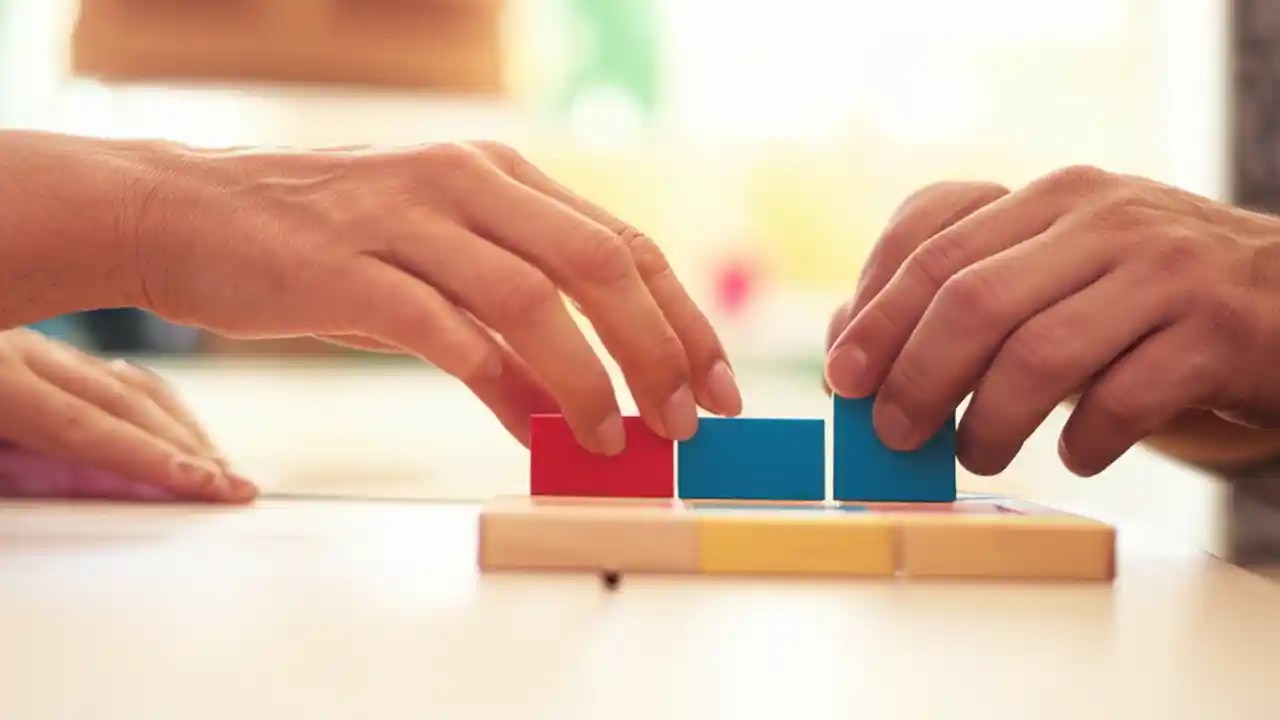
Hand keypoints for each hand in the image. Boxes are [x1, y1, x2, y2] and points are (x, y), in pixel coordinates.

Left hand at [0, 329, 253, 501]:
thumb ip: (13, 473)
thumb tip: (88, 481)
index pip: (86, 428)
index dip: (151, 457)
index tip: (206, 484)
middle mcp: (17, 353)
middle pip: (125, 398)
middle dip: (187, 444)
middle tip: (233, 484)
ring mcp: (24, 345)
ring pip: (126, 380)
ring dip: (177, 422)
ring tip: (214, 460)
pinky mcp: (23, 348)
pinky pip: (103, 370)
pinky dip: (146, 398)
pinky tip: (164, 418)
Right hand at [121, 141, 740, 452]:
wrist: (187, 213)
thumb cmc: (322, 251)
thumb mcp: (429, 279)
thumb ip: (503, 337)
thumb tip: (571, 414)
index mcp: (498, 174)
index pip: (622, 244)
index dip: (682, 318)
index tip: (717, 385)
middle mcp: (465, 180)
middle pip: (598, 262)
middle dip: (658, 348)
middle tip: (685, 420)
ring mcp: (406, 218)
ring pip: (533, 296)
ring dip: (588, 376)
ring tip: (615, 437)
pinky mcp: (347, 268)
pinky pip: (445, 329)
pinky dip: (499, 384)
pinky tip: (527, 428)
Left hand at [825, 168, 1279, 475]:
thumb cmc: (1151, 301)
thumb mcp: (1062, 272)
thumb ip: (972, 296)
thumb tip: (852, 348)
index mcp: (1050, 197)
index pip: (931, 235)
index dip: (873, 311)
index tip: (842, 376)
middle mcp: (1101, 217)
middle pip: (970, 298)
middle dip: (914, 377)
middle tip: (892, 436)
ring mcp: (1163, 267)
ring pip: (1039, 352)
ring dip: (989, 421)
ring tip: (978, 455)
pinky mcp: (1219, 328)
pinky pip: (1124, 397)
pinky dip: (1086, 440)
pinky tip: (1076, 455)